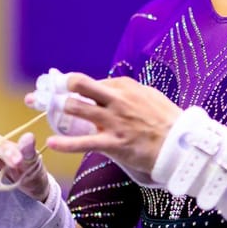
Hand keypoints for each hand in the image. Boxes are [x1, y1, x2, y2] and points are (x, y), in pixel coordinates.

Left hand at [36, 73, 180, 183]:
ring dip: (61, 111)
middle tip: (45, 95)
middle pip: (79, 84)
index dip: (72, 86)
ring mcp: (113, 120)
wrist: (181, 145)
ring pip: (76, 108)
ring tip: (54, 116)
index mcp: (124, 86)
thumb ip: (128, 93)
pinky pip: (84, 142)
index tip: (59, 89)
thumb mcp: (148, 97)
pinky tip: (51, 143)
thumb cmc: (167, 121)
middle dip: (59, 88)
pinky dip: (65, 143)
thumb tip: (110, 91)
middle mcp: (116, 99)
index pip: (91, 82)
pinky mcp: (114, 142)